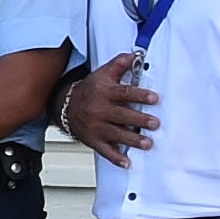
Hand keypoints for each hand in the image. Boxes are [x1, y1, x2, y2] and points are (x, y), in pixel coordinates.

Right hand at [66, 51, 158, 168]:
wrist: (65, 105)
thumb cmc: (89, 89)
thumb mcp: (102, 74)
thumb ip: (119, 64)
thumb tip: (135, 55)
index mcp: (104, 92)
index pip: (124, 93)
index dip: (140, 95)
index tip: (154, 98)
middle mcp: (100, 110)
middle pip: (122, 115)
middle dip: (139, 119)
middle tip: (154, 123)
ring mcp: (96, 126)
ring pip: (116, 133)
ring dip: (132, 139)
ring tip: (147, 143)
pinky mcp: (93, 139)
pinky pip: (104, 150)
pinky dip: (116, 158)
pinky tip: (127, 163)